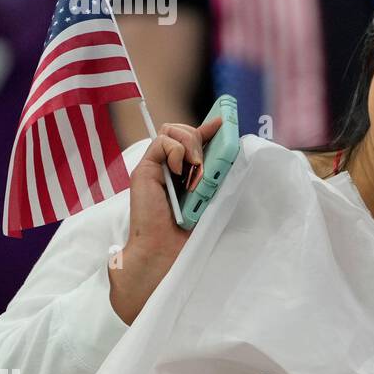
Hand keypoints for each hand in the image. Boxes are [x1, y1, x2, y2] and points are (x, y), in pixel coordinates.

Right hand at [108, 116, 223, 324]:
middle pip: (182, 130)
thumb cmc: (190, 229)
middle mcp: (167, 166)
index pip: (193, 138)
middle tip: (206, 160)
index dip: (209, 128)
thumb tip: (229, 147)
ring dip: (190, 144)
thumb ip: (214, 171)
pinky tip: (181, 171)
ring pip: (172, 131)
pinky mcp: (144, 170)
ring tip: (196, 168)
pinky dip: (176, 150)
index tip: (225, 122)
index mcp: (183, 171)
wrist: (167, 250)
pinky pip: (161, 143)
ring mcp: (154, 166)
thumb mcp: (210, 193)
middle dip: (200, 136)